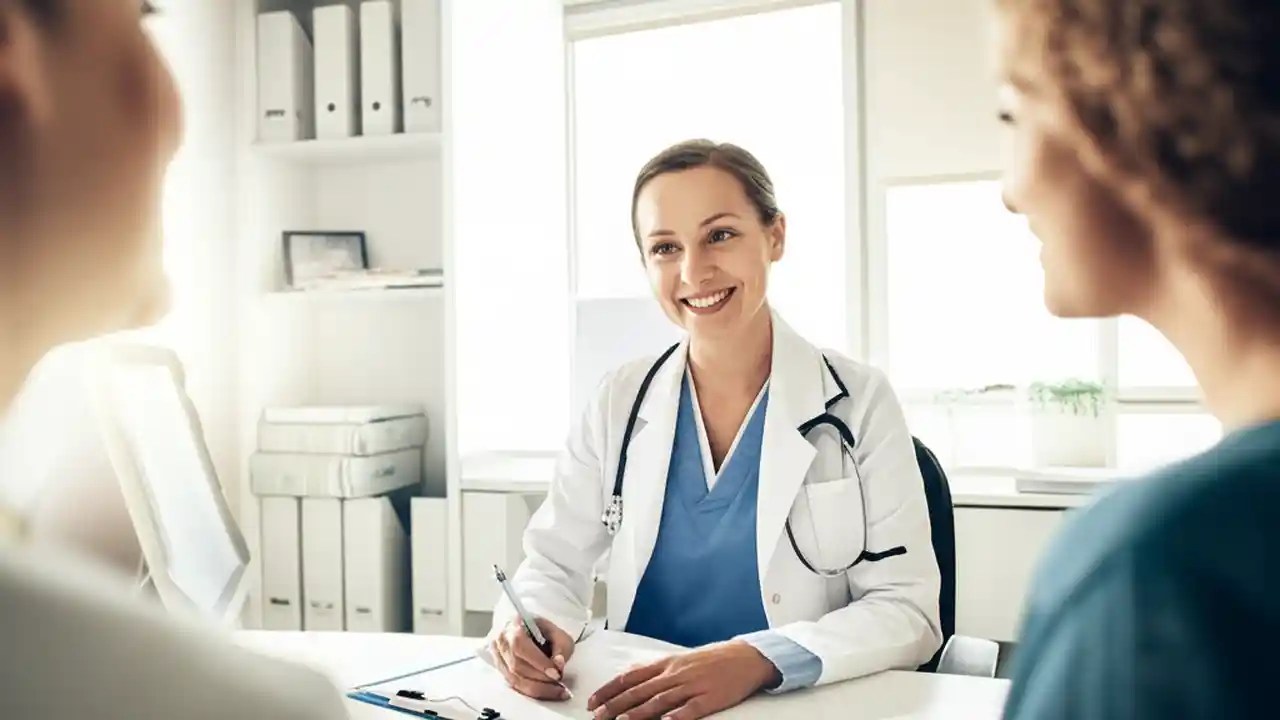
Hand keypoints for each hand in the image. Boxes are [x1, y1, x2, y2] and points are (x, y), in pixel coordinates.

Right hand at [489, 617, 575, 700]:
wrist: (527, 630)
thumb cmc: (542, 630)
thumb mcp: (557, 632)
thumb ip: (561, 646)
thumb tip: (558, 663)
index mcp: (512, 624)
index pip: (519, 644)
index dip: (538, 661)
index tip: (555, 672)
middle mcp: (500, 640)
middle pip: (515, 665)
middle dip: (539, 677)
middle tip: (558, 681)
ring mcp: (497, 656)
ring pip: (513, 678)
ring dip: (536, 687)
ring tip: (555, 689)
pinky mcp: (500, 669)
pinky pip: (513, 685)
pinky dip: (530, 691)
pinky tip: (545, 691)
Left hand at [586, 641, 779, 719]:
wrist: (745, 658)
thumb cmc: (710, 660)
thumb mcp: (679, 659)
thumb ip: (654, 669)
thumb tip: (629, 674)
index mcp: (666, 664)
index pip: (630, 676)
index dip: (609, 689)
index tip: (593, 701)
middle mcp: (675, 674)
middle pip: (640, 690)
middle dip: (616, 704)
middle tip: (598, 716)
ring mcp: (692, 686)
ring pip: (660, 700)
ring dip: (639, 713)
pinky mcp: (709, 698)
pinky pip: (690, 709)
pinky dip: (676, 717)